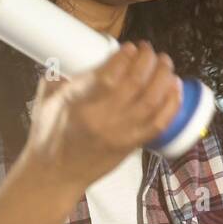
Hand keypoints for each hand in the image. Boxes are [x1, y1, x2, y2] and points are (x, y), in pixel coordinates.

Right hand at [23, 40, 181, 189]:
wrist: (54, 176)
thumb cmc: (48, 138)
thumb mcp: (47, 101)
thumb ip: (61, 76)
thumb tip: (73, 56)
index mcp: (80, 106)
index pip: (110, 75)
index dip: (125, 57)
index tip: (130, 47)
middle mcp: (104, 120)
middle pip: (136, 84)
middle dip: (148, 61)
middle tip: (150, 51)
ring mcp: (121, 134)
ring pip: (153, 101)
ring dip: (164, 78)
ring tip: (166, 65)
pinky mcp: (132, 145)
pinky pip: (159, 123)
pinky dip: (171, 104)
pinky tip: (175, 89)